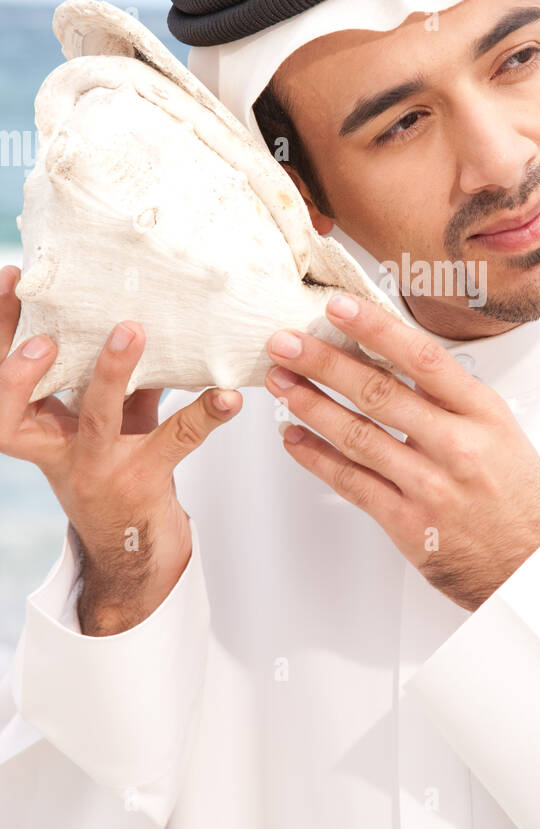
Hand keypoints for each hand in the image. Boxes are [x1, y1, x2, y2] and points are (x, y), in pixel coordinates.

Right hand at [0, 264, 241, 633]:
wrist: (132, 549)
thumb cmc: (115, 468)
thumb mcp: (104, 419)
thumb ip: (117, 375)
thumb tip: (141, 305)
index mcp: (39, 427)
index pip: (0, 379)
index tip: (8, 279)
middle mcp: (58, 449)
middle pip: (20, 407)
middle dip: (23, 364)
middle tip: (44, 331)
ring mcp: (99, 466)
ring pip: (97, 418)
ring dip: (112, 373)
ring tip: (131, 331)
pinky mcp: (144, 480)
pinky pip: (176, 440)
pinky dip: (205, 413)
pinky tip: (228, 397)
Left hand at [265, 291, 539, 611]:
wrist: (531, 565)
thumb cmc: (516, 497)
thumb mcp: (501, 431)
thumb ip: (451, 399)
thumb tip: (396, 360)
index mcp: (483, 413)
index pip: (423, 358)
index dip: (376, 328)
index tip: (340, 307)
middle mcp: (457, 446)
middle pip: (379, 394)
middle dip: (324, 363)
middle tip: (288, 343)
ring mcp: (430, 486)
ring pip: (357, 436)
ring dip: (311, 406)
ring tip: (282, 383)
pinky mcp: (407, 523)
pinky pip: (352, 483)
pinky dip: (317, 458)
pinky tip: (294, 439)